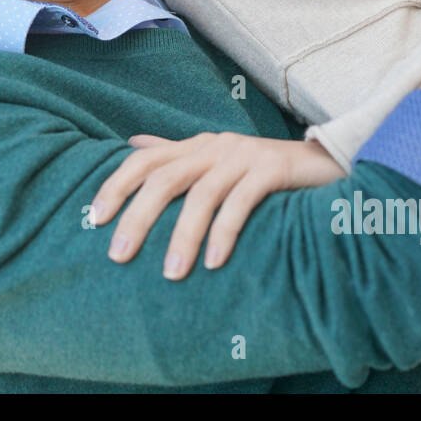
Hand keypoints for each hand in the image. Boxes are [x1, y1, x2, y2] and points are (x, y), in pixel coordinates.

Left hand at [92, 133, 345, 279]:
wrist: (325, 161)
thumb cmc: (262, 169)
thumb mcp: (215, 159)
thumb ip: (175, 153)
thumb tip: (132, 145)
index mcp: (195, 145)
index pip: (144, 160)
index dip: (116, 185)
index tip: (95, 219)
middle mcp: (214, 146)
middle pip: (165, 177)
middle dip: (138, 216)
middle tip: (118, 255)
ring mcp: (244, 155)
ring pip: (203, 194)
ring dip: (183, 235)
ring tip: (171, 274)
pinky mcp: (273, 169)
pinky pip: (242, 201)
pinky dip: (226, 232)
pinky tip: (216, 262)